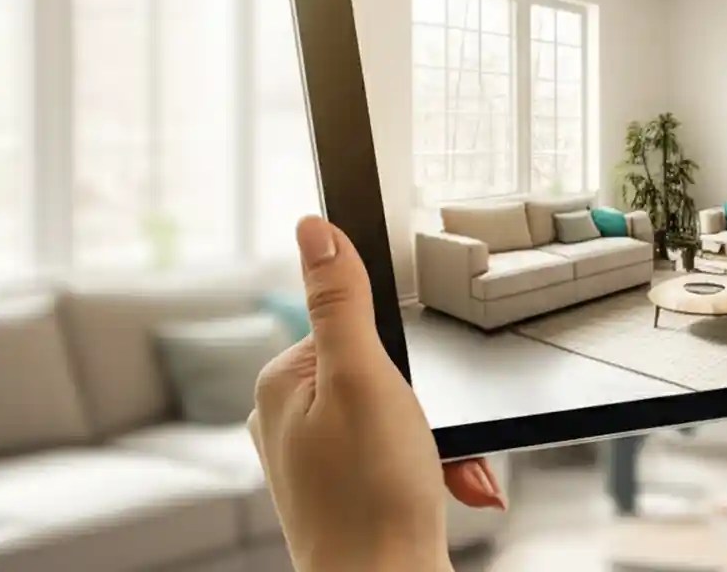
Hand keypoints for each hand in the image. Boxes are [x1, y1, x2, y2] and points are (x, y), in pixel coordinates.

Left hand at [249, 217, 504, 571]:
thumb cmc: (371, 496)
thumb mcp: (364, 377)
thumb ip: (341, 300)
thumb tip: (314, 228)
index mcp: (281, 384)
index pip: (347, 326)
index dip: (393, 354)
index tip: (407, 390)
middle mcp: (291, 420)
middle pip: (380, 375)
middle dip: (424, 407)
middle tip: (428, 440)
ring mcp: (319, 460)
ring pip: (400, 418)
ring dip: (438, 441)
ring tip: (440, 474)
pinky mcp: (348, 490)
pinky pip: (403, 456)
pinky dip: (433, 469)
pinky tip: (444, 489)